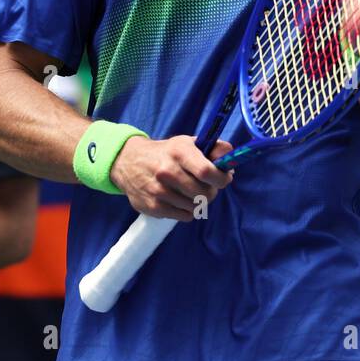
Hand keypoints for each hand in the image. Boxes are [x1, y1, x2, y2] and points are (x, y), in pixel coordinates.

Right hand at [109, 135, 234, 221]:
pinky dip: (187, 211)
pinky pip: (184, 217)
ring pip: (196, 207)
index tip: (224, 178)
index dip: (222, 178)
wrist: (129, 162)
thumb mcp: (187, 143)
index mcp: (179, 152)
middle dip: (211, 191)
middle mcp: (167, 171)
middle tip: (205, 186)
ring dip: (198, 202)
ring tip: (190, 192)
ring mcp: (158, 191)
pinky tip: (180, 200)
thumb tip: (231, 155)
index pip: (207, 172)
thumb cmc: (166, 153)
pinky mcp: (152, 207)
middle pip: (204, 193)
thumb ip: (213, 147)